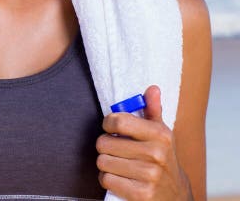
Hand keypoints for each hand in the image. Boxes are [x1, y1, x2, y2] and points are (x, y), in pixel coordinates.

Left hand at [96, 85, 192, 199]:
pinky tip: (120, 178)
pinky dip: (108, 179)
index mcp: (160, 134)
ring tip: (118, 164)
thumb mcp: (161, 134)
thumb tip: (152, 88)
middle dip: (105, 147)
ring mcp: (149, 175)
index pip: (118, 121)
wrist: (176, 195)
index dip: (108, 124)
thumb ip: (153, 110)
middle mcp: (156, 154)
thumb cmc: (162, 159)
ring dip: (106, 164)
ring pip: (103, 162)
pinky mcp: (141, 194)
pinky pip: (106, 180)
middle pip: (104, 143)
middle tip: (115, 150)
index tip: (111, 128)